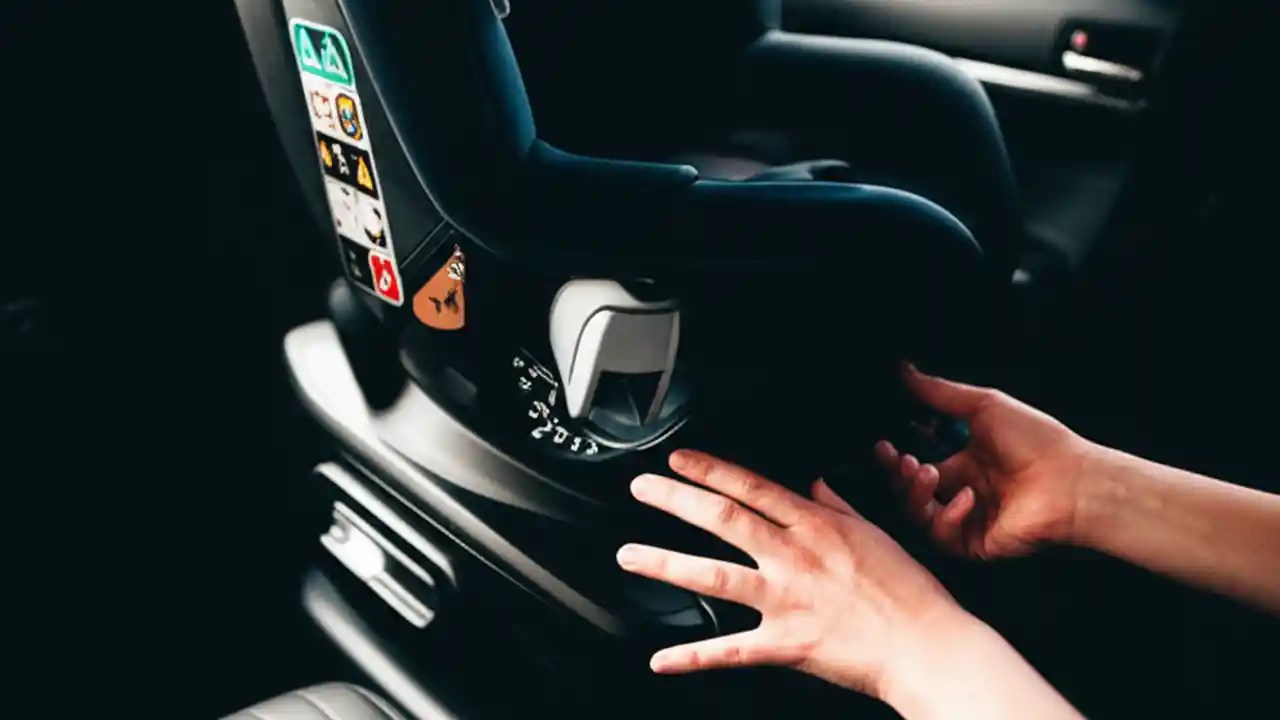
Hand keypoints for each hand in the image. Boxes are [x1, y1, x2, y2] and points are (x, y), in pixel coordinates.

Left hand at [617, 450, 972, 699]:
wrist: (930, 646)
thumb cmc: (910, 593)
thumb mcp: (875, 533)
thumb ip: (837, 507)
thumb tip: (816, 485)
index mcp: (817, 526)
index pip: (753, 487)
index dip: (710, 470)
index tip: (678, 459)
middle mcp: (796, 557)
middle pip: (724, 520)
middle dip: (675, 500)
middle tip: (641, 489)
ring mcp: (787, 600)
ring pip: (715, 576)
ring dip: (666, 563)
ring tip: (630, 555)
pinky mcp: (786, 644)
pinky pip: (730, 650)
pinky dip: (691, 656)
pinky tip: (660, 658)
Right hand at [877, 363, 1093, 557]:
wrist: (1072, 480)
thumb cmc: (1038, 441)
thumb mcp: (983, 406)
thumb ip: (939, 392)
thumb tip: (905, 370)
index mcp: (964, 464)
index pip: (915, 465)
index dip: (894, 458)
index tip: (883, 445)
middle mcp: (962, 492)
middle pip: (909, 492)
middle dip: (896, 476)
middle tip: (895, 459)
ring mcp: (968, 520)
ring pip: (919, 516)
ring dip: (915, 493)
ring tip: (927, 473)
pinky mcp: (975, 543)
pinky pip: (943, 536)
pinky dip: (948, 516)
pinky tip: (967, 498)